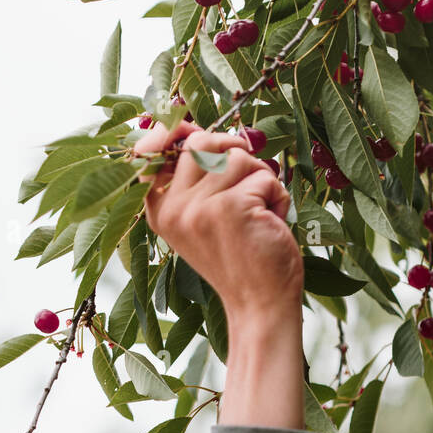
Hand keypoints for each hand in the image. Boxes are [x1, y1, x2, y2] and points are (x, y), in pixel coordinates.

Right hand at [132, 119, 305, 429]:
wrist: (260, 305)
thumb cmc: (241, 259)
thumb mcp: (206, 218)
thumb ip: (197, 178)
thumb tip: (194, 128)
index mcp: (161, 210)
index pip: (154, 150)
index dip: (175, 130)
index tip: (188, 127)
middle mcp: (173, 208)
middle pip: (202, 142)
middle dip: (234, 151)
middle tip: (250, 179)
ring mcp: (200, 208)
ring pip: (238, 157)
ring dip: (261, 181)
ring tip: (260, 215)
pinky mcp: (231, 207)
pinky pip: (264, 177)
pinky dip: (277, 198)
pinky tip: (271, 226)